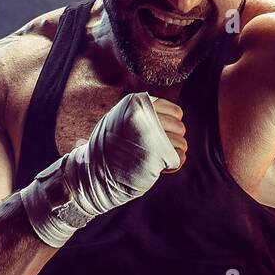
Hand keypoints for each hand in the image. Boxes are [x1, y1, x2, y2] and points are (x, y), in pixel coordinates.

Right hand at [66, 92, 184, 216]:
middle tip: (158, 152)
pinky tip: (159, 168)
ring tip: (156, 160)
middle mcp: (144, 114)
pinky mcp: (154, 154)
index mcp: (137, 103)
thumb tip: (175, 116)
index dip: (172, 127)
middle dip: (173, 142)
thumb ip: (144, 113)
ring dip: (173, 155)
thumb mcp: (121, 119)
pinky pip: (179, 158)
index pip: (176, 112)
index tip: (161, 138)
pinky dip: (173, 165)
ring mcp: (149, 133)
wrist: (93, 172)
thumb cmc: (109, 148)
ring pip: (181, 143)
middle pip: (180, 128)